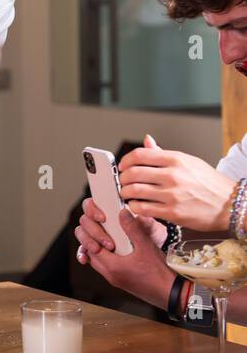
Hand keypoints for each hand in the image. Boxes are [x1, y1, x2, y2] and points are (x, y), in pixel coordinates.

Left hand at [74, 204, 175, 308]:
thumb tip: (122, 213)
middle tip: (101, 229)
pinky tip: (116, 250)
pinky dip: (105, 257)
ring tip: (107, 237)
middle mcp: (109, 275)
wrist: (171, 294)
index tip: (100, 224)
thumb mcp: (146, 247)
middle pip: (89, 254)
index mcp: (112, 266)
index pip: (90, 247)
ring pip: (96, 262)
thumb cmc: (160, 273)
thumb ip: (132, 229)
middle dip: (91, 240)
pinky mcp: (120, 282)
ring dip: (98, 249)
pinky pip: (104, 268)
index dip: (92, 234)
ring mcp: (114, 279)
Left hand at [118, 134, 233, 231]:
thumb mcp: (189, 162)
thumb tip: (147, 140)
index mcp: (176, 160)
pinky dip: (134, 206)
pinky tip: (136, 205)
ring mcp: (172, 194)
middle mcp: (173, 175)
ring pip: (134, 190)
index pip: (139, 155)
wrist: (231, 204)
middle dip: (122, 178)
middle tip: (123, 181)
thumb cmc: (210, 183)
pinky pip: (142, 208)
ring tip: (127, 194)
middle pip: (133, 173)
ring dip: (125, 192)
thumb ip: (163, 154)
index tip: (122, 166)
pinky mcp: (172, 212)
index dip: (125, 161)